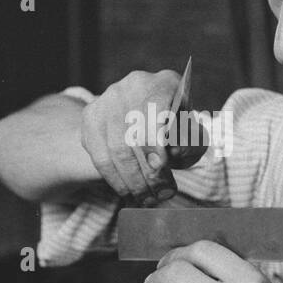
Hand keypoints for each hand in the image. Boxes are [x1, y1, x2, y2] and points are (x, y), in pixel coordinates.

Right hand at [80, 68, 207, 205]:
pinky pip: (100, 154)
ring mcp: (109, 99)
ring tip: (147, 199)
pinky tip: (127, 192)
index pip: (156, 110)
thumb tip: (175, 151)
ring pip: (117, 147)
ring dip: (133, 180)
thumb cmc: (176, 133)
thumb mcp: (192, 136)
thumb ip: (191, 143)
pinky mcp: (91, 117)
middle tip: (162, 195)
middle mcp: (134, 85)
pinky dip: (115, 179)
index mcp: (165, 83)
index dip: (157, 140)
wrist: (142, 120)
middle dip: (149, 171)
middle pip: (136, 133)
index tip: (162, 166)